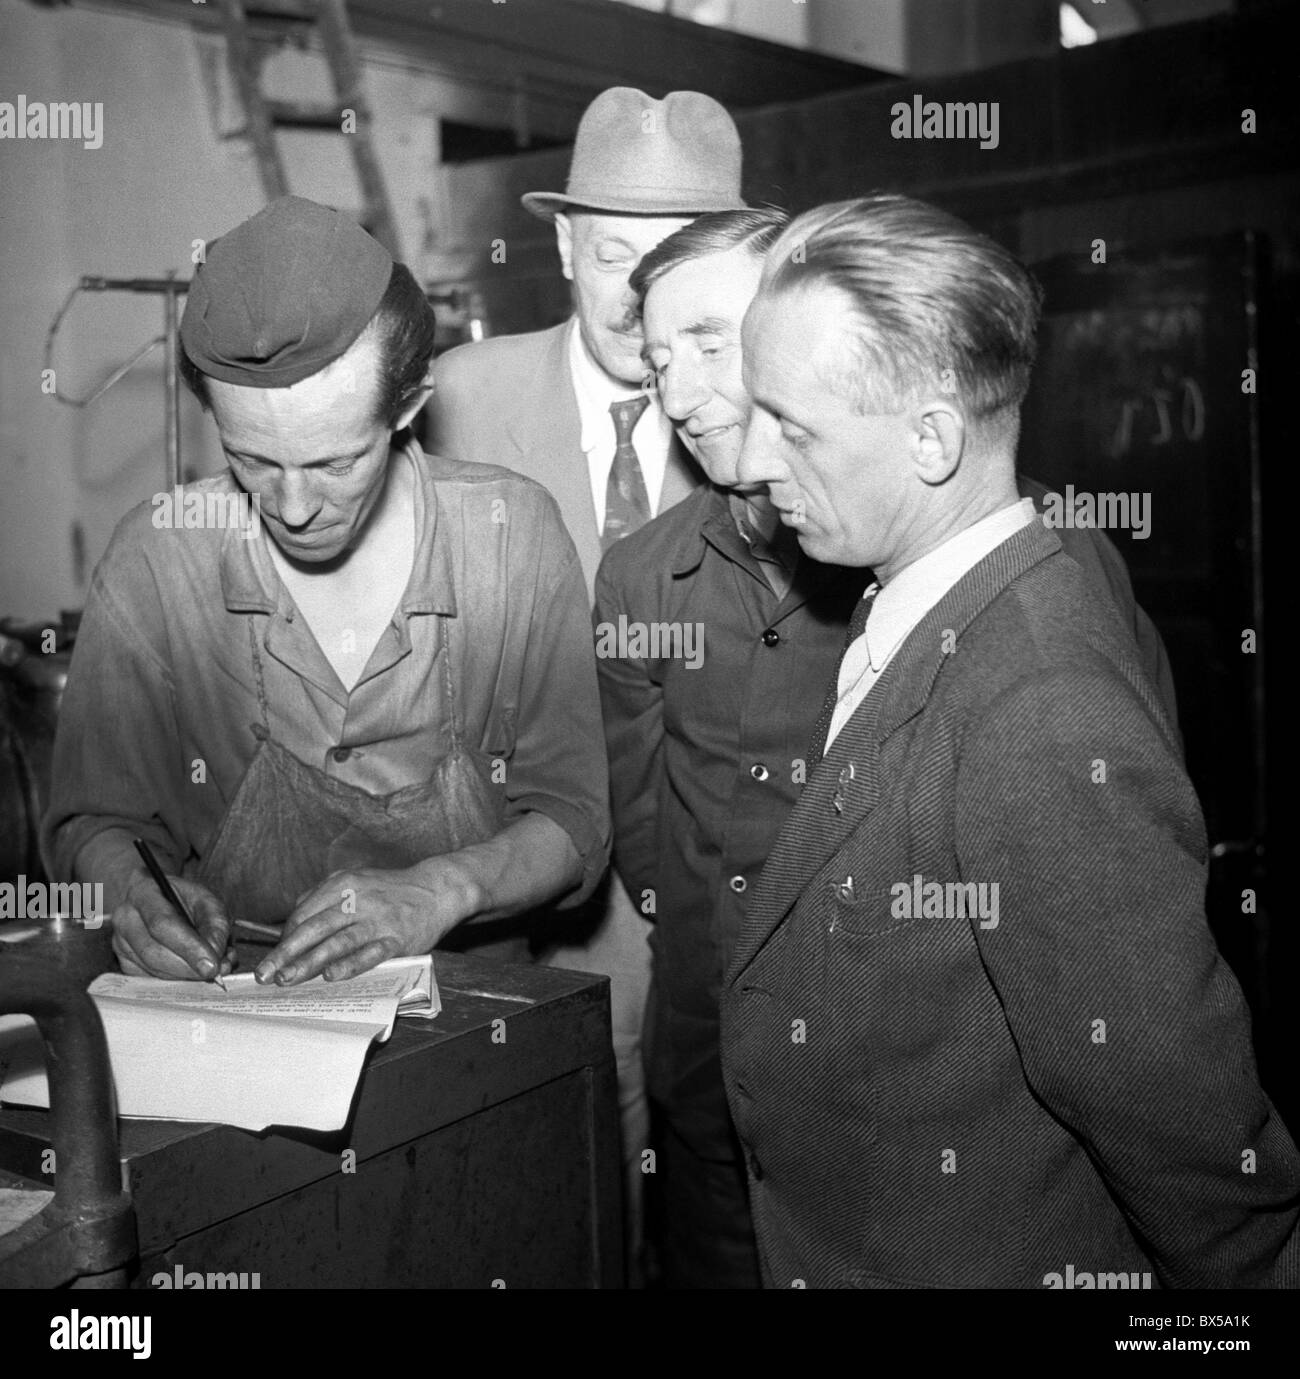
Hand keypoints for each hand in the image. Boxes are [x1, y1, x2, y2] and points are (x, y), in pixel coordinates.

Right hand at [112, 872, 231, 980]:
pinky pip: (151, 978)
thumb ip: (216, 926)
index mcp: (143, 892)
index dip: (189, 947)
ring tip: (213, 968)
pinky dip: (178, 979)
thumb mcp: (208, 902)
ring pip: (153, 969)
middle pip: (154, 952)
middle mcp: (125, 917)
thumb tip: (215, 956)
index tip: (212, 965)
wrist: (167, 903)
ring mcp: (120, 942)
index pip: (162, 923)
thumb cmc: (187, 900)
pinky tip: (195, 970)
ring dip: (186, 975)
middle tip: (215, 972)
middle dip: (188, 967)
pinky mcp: (124, 962)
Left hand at [255, 862, 478, 986]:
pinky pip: (369, 954)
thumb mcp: (355, 882)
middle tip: (265, 975)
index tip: (271, 960)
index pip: (304, 913)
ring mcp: (378, 920)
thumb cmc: (390, 891)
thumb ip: (324, 899)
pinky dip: (349, 965)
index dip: (285, 939)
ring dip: (309, 963)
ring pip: (337, 943)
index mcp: (343, 884)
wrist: (437, 889)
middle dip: (286, 953)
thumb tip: (292, 925)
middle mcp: (358, 900)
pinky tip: (331, 976)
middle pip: (314, 928)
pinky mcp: (397, 939)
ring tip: (288, 979)